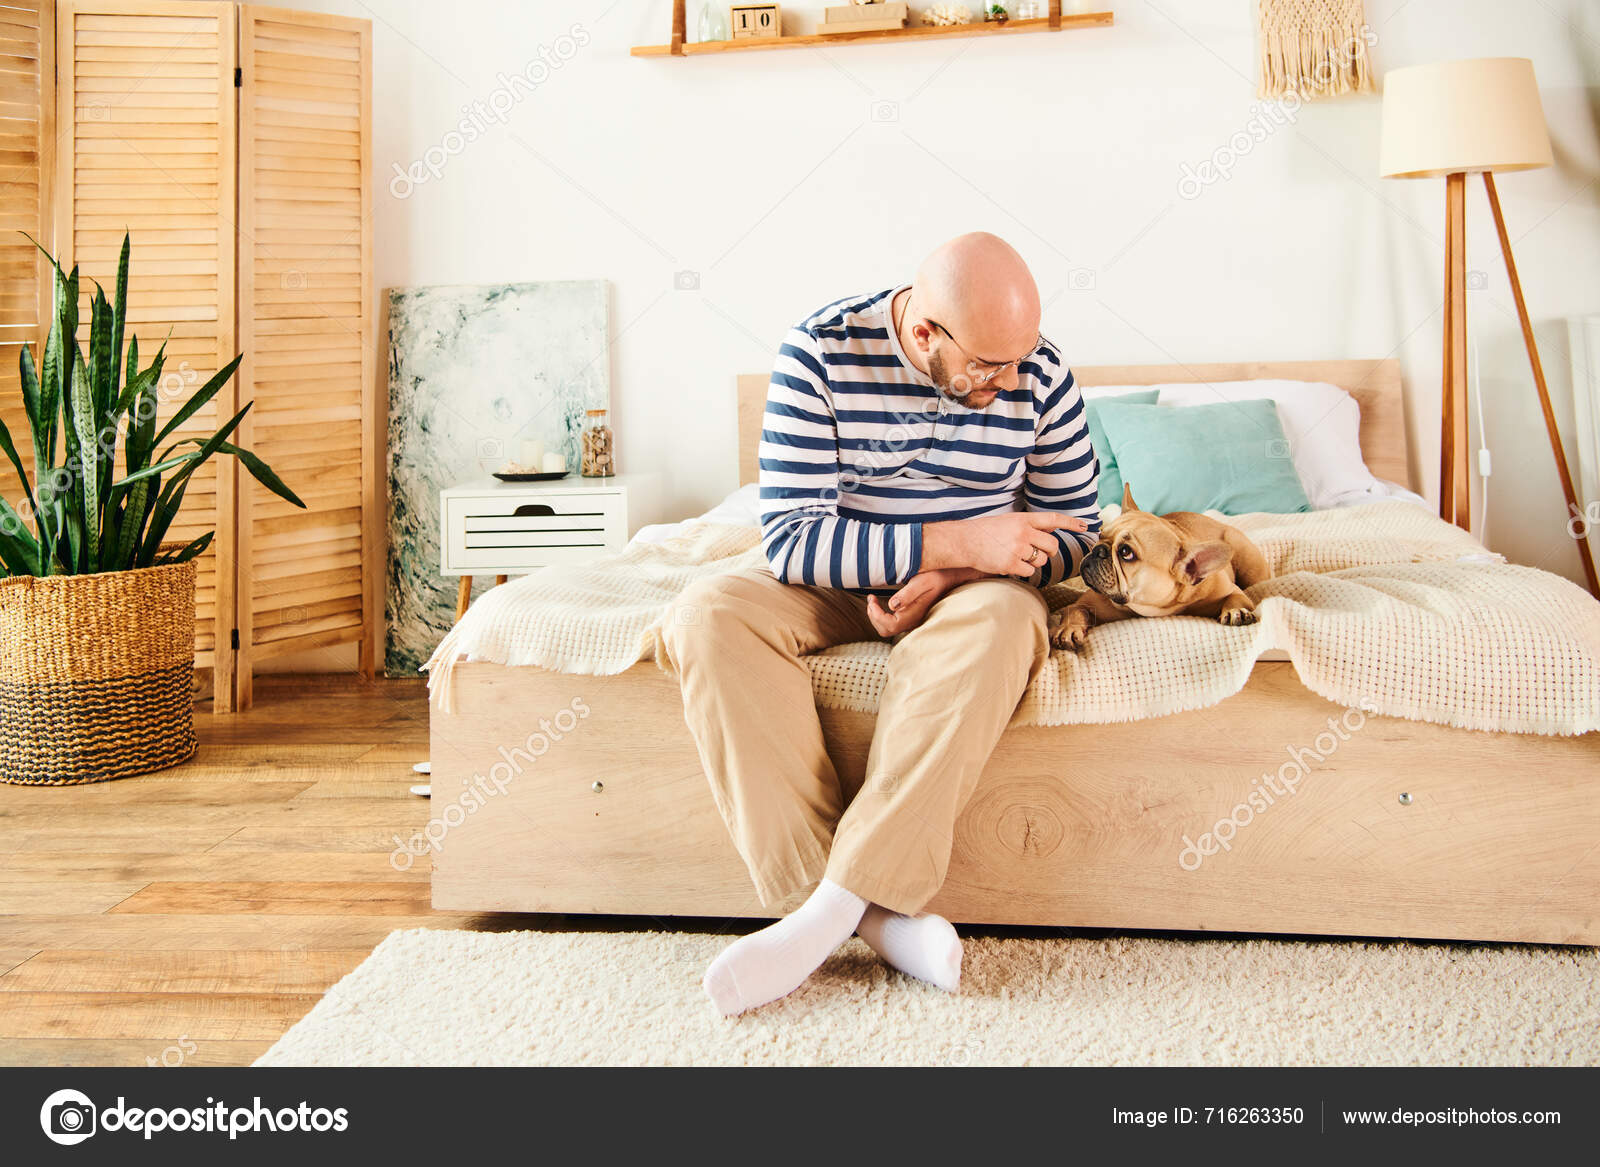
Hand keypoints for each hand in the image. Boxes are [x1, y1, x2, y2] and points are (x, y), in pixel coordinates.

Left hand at [866, 567, 978, 636]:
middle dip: (873, 616)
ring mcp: (911, 621)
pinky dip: (880, 616)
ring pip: (886, 629)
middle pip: (885, 630)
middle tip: (871, 599)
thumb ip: (907, 594)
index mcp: (915, 614)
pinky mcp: (909, 617)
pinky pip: (890, 624)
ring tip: (873, 600)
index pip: (889, 625)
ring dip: (875, 616)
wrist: (949, 578)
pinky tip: (879, 603)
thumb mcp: (922, 581)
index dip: (876, 615)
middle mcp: (913, 621)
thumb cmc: (936, 577)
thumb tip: (892, 605)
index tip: (872, 598)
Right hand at [923, 512, 1089, 577]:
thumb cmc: (986, 531)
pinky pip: (1028, 572)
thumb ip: (1029, 525)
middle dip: (1049, 552)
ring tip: (1016, 556)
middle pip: (1052, 545)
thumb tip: (1050, 529)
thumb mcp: (1009, 521)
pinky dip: (1021, 571)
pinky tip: (1008, 564)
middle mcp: (1023, 533)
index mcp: (1023, 519)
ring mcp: (1018, 549)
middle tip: (1040, 553)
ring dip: (1033, 562)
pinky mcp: (1011, 564)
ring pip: (1041, 561)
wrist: (964, 541)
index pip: (1053, 519)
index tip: (1085, 526)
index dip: (1071, 522)